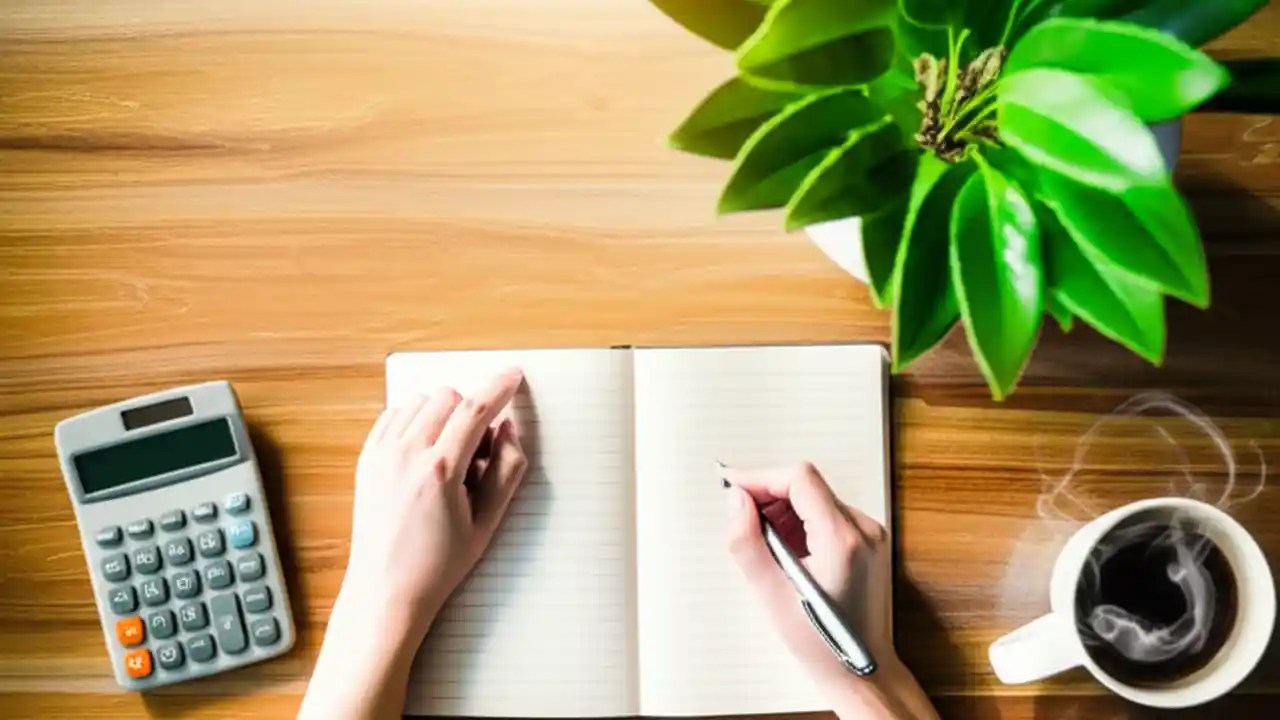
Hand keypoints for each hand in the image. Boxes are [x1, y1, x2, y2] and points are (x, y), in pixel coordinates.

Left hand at [301, 368, 528, 719]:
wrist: (386, 589)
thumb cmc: (439, 563)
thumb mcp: (488, 522)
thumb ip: (506, 469)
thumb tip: (508, 428)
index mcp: (440, 471)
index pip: (476, 409)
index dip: (500, 386)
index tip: (514, 375)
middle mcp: (406, 455)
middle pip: (448, 396)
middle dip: (471, 410)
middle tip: (476, 451)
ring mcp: (381, 454)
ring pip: (421, 400)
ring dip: (443, 413)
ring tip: (449, 454)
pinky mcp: (367, 457)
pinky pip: (396, 414)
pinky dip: (416, 420)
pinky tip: (426, 451)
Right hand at [724, 463, 936, 719]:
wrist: (863, 672)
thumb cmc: (824, 645)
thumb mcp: (772, 595)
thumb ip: (747, 543)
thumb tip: (735, 501)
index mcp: (842, 539)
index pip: (799, 479)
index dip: (760, 477)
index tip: (733, 487)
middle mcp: (863, 529)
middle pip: (807, 486)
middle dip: (769, 497)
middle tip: (743, 523)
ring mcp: (869, 535)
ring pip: (815, 499)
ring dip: (784, 513)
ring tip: (768, 549)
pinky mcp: (867, 543)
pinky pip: (827, 516)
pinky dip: (801, 525)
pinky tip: (789, 555)